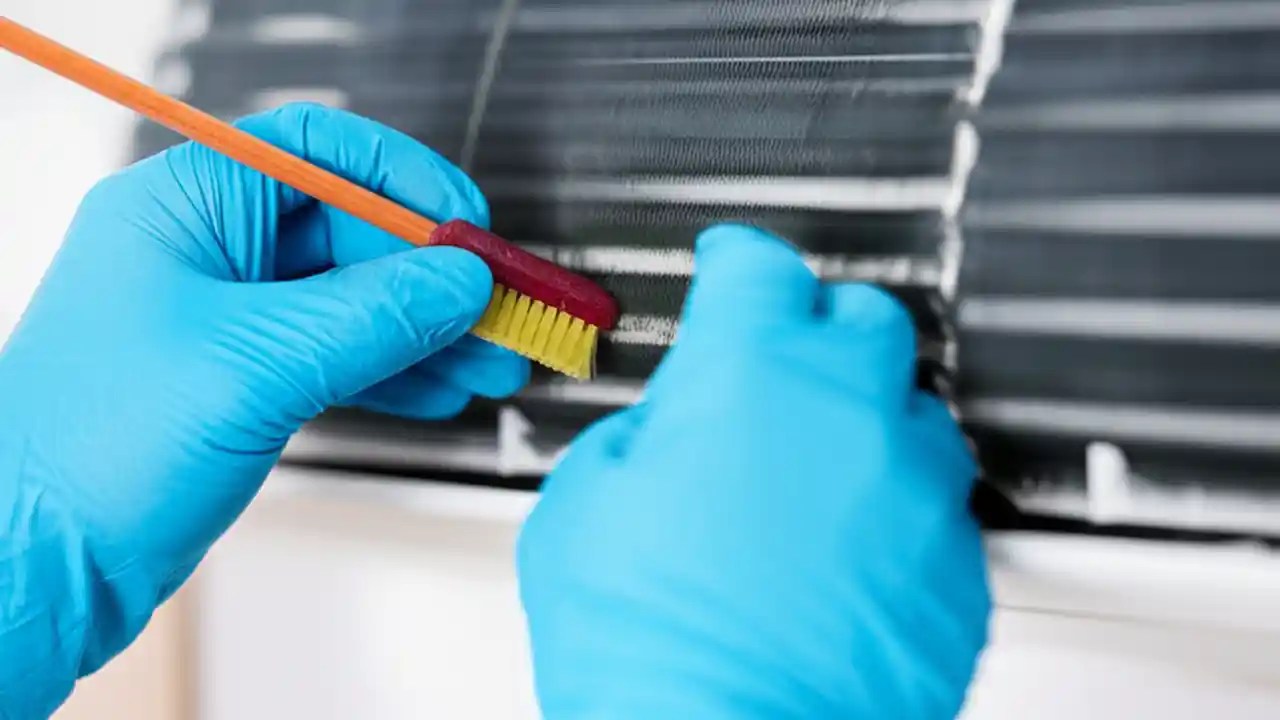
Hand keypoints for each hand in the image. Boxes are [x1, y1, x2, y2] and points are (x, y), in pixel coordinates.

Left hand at [0, 103, 527, 715]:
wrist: (38, 564)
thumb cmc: (95, 450)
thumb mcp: (258, 364)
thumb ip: (373, 314)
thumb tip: (459, 279)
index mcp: (186, 205)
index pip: (322, 155)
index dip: (409, 184)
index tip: (470, 229)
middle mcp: (206, 249)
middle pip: (351, 232)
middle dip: (434, 276)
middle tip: (503, 310)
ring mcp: (225, 316)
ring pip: (353, 298)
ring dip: (428, 330)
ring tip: (493, 361)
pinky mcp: (241, 376)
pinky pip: (337, 352)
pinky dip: (394, 370)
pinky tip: (442, 389)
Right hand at [518, 226, 988, 718]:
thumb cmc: (645, 645)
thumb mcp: (582, 504)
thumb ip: (642, 433)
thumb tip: (673, 429)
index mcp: (750, 373)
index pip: (759, 265)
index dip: (738, 257)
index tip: (734, 264)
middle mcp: (849, 412)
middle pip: (863, 316)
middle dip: (820, 326)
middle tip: (783, 364)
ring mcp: (915, 490)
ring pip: (916, 412)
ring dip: (869, 423)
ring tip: (819, 473)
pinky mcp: (956, 568)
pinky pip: (939, 510)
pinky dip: (897, 513)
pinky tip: (849, 551)